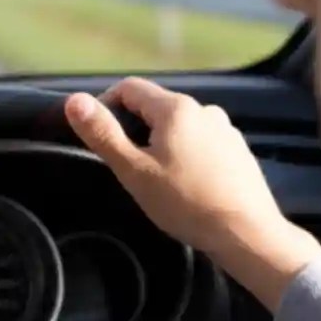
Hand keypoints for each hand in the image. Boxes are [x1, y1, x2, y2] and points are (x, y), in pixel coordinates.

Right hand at [64, 77, 320, 310]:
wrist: (246, 233)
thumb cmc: (186, 203)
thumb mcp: (135, 172)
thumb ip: (103, 134)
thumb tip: (74, 100)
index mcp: (176, 108)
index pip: (129, 87)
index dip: (106, 104)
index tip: (99, 136)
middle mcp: (204, 109)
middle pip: (156, 106)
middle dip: (135, 128)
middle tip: (126, 165)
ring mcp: (226, 129)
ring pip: (181, 126)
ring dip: (162, 143)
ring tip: (157, 179)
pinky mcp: (239, 150)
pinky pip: (202, 142)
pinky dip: (188, 154)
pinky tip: (188, 185)